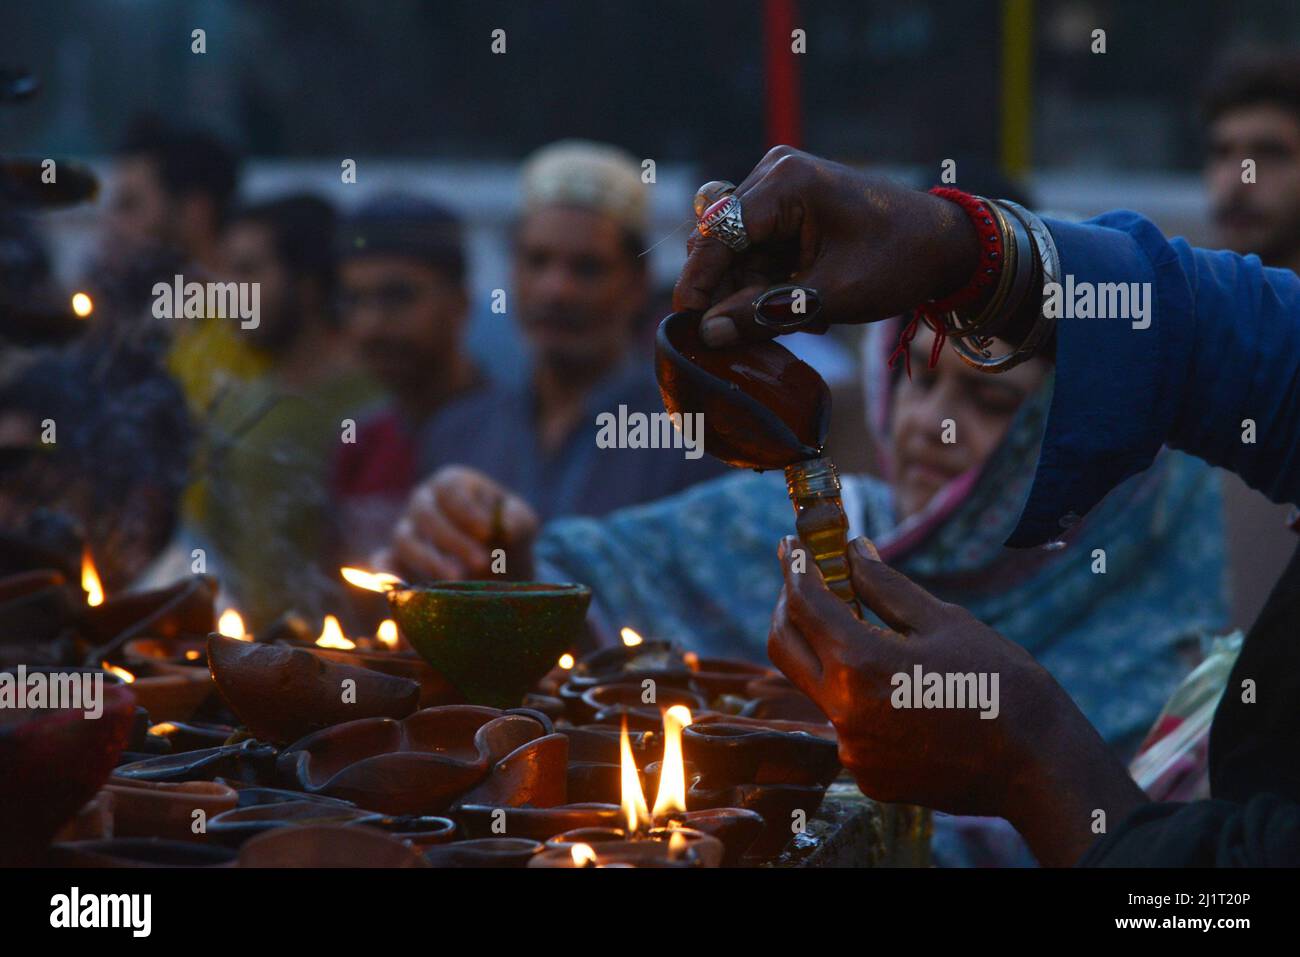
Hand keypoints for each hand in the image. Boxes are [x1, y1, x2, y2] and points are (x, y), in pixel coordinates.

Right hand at [379, 465, 538, 581]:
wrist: (496, 565)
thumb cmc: (507, 534)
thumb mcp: (521, 524)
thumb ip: (517, 521)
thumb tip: (506, 528)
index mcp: (452, 483)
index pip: (450, 488)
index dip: (466, 509)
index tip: (488, 533)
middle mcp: (423, 502)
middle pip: (425, 513)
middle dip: (452, 540)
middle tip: (481, 564)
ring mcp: (407, 529)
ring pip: (404, 539)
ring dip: (429, 560)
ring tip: (458, 581)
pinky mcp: (396, 558)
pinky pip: (382, 562)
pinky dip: (388, 573)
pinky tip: (407, 590)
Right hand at [673, 146, 981, 346]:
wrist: (946, 245)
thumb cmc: (900, 261)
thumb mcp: (833, 295)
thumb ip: (766, 313)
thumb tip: (709, 334)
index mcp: (785, 182)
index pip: (717, 234)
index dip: (697, 283)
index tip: (688, 328)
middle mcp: (774, 175)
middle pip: (720, 242)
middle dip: (729, 292)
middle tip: (749, 336)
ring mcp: (779, 189)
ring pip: (736, 253)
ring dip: (753, 293)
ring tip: (799, 320)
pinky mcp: (787, 208)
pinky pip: (757, 252)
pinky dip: (769, 284)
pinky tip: (803, 306)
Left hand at [767, 534, 1146, 865]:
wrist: (1039, 768)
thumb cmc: (1001, 686)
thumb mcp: (944, 621)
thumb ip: (885, 586)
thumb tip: (852, 550)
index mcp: (860, 664)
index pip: (803, 604)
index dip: (795, 568)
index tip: (793, 545)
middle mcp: (843, 712)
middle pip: (785, 646)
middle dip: (789, 607)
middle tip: (808, 581)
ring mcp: (852, 750)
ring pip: (816, 686)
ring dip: (828, 654)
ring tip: (866, 629)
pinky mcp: (867, 775)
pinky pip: (847, 724)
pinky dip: (858, 697)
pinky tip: (898, 689)